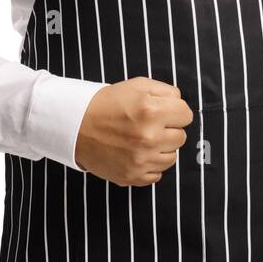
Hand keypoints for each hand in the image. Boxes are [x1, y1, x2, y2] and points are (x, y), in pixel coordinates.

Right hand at [74, 76, 192, 185]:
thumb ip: (166, 91)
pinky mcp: (132, 176)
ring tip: (142, 139)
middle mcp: (149, 137)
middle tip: (148, 125)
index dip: (175, 111)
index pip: (187, 115)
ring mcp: (141, 160)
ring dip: (161, 149)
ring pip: (171, 158)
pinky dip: (149, 165)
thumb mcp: (137, 85)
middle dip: (168, 129)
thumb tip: (180, 103)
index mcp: (152, 111)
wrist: (76, 126)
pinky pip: (157, 174)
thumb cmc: (107, 104)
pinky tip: (136, 153)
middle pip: (181, 137)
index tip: (163, 111)